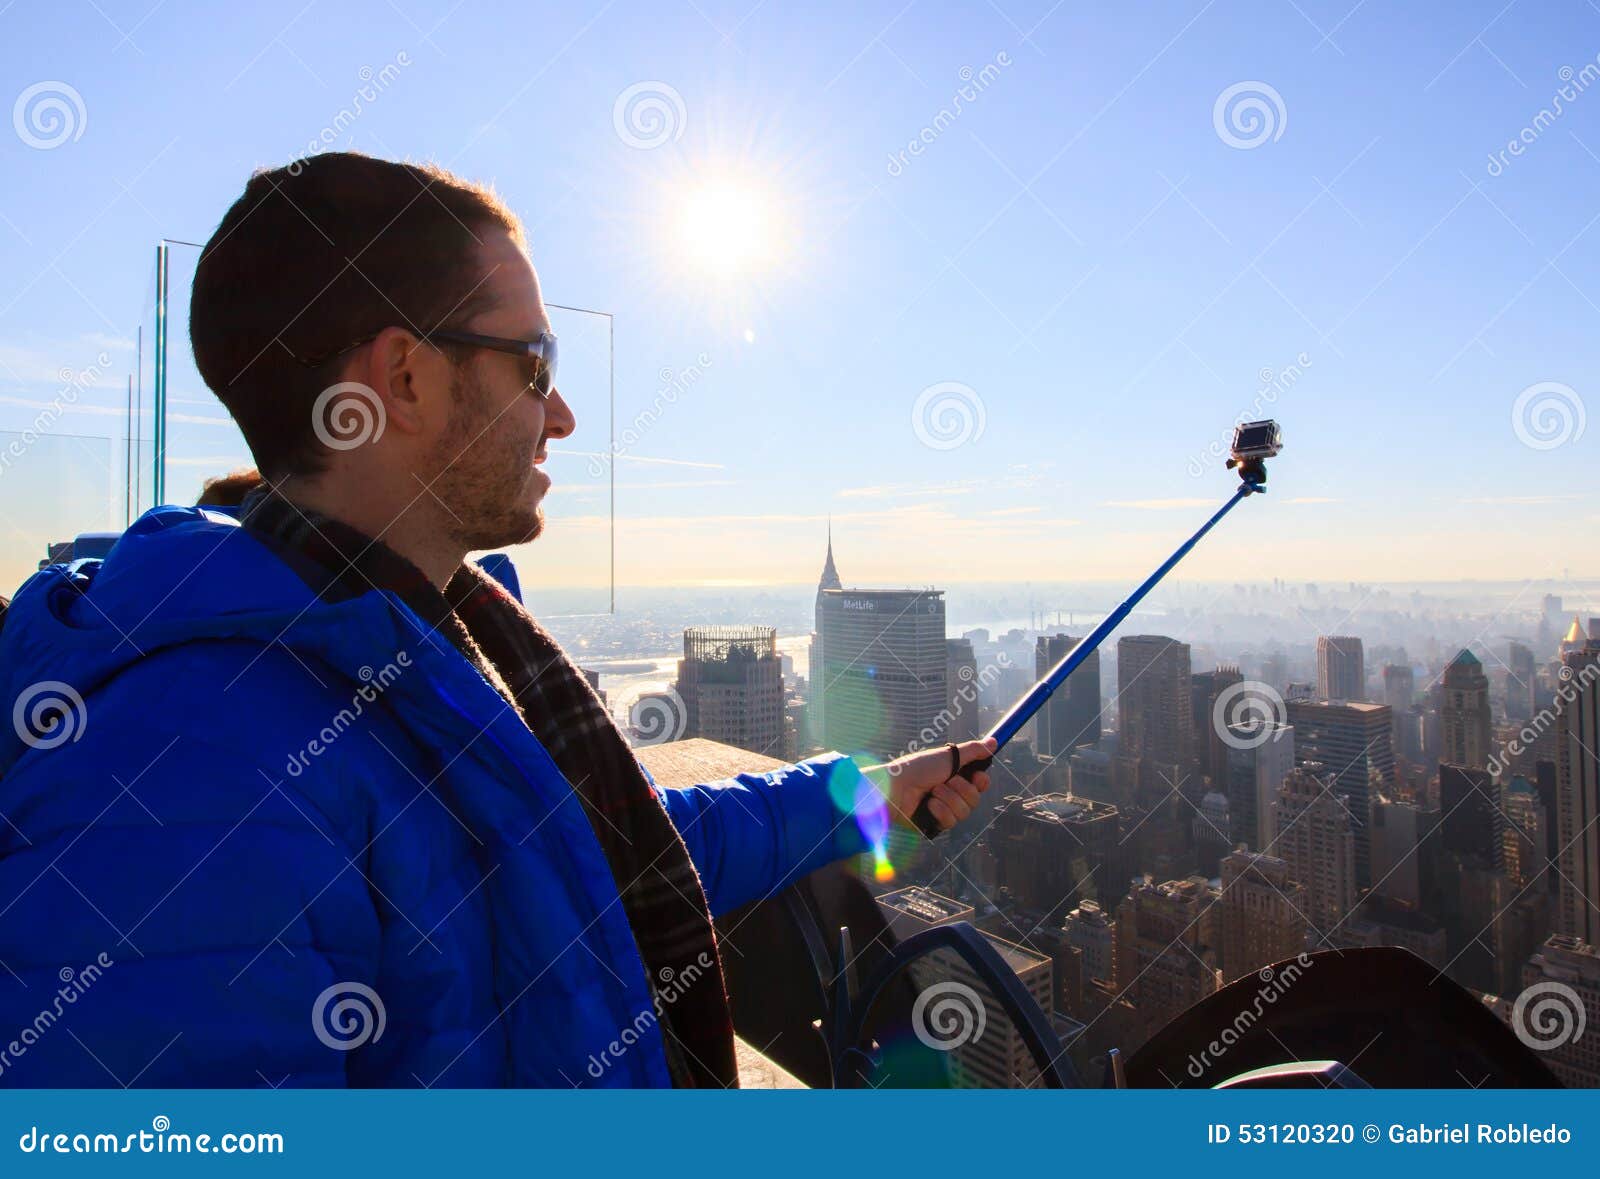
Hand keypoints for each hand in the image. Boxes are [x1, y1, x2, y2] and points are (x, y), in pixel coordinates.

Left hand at [864, 737, 997, 833]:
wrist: (894, 788)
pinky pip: (951, 822)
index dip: (982, 782)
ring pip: (965, 812)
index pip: (980, 784)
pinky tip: (928, 805)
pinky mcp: (934, 824)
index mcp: (954, 776)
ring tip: (932, 792)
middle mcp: (950, 793)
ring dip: (949, 799)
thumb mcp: (948, 756)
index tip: (976, 777)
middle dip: (961, 790)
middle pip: (975, 799)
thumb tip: (995, 742)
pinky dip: (940, 811)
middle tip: (946, 782)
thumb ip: (973, 751)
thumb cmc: (917, 768)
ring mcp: (942, 809)